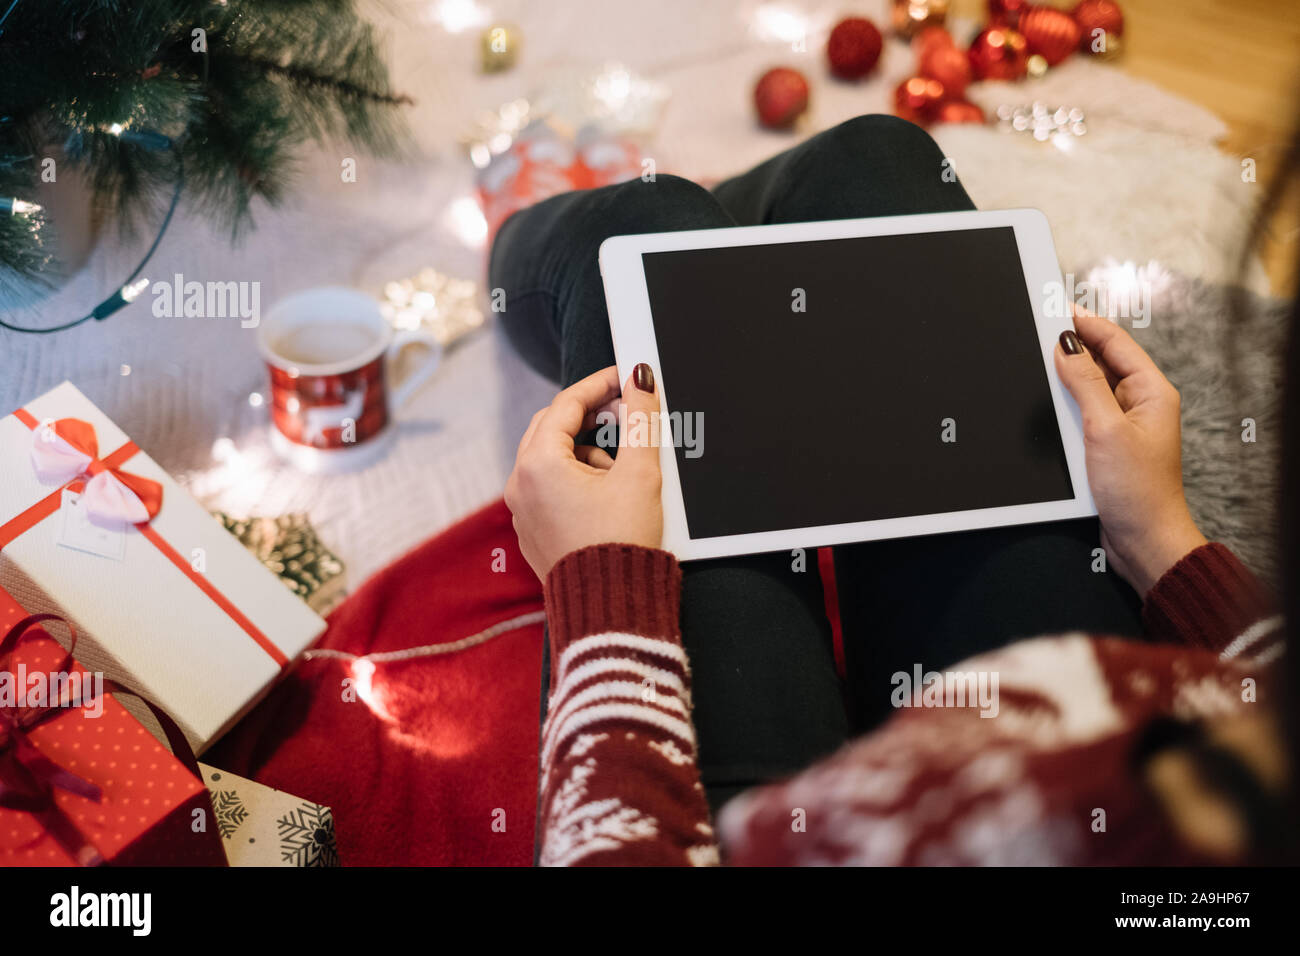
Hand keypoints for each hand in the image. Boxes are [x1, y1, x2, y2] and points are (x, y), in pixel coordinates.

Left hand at [505, 364, 663, 580]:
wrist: (611, 607)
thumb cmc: (621, 542)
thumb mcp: (639, 473)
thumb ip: (640, 419)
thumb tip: (640, 380)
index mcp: (538, 465)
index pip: (566, 405)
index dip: (599, 385)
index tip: (625, 377)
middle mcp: (519, 486)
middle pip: (551, 428)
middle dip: (589, 417)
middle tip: (624, 413)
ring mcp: (522, 512)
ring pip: (551, 460)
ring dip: (585, 452)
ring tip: (623, 470)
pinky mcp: (533, 533)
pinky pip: (550, 490)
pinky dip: (576, 480)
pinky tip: (608, 496)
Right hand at [1055, 306, 1206, 595]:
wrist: (1142, 540)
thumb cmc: (1138, 492)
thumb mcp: (1105, 429)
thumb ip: (1084, 383)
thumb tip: (1066, 346)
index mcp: (1152, 392)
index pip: (1115, 342)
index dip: (1085, 323)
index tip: (1056, 309)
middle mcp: (1140, 404)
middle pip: (1100, 362)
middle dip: (1070, 349)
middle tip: (1037, 332)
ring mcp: (1122, 425)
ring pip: (1086, 389)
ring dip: (1063, 382)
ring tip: (1036, 367)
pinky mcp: (1105, 446)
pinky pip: (1080, 416)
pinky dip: (1062, 409)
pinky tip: (1044, 408)